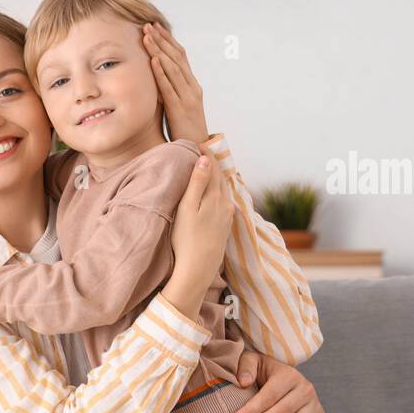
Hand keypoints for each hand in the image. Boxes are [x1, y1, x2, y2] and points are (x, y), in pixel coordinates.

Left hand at [142, 22, 207, 144]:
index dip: (167, 40)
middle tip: (148, 25)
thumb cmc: (184, 129)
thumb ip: (170, 91)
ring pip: (172, 68)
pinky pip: (169, 87)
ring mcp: (187, 97)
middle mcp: (192, 87)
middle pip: (176, 57)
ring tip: (146, 36)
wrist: (197, 149)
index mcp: (191, 85)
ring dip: (159, 50)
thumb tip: (154, 79)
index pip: (180, 56)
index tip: (155, 27)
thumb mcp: (177, 105)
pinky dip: (161, 72)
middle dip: (161, 39)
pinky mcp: (180, 109)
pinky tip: (153, 60)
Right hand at [167, 155, 231, 304]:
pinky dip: (219, 190)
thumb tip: (204, 160)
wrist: (198, 269)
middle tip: (203, 151)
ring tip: (209, 169)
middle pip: (220, 177)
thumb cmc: (186, 240)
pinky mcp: (225, 226)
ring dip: (217, 177)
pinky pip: (224, 200)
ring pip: (224, 189)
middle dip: (213, 164)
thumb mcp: (187, 208)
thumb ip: (196, 183)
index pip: (212, 168)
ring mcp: (227, 216)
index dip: (206, 154)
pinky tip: (215, 193)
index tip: (198, 143)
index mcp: (215, 196)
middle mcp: (225, 204)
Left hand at [228, 351, 325, 412]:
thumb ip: (246, 367)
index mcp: (288, 375)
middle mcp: (304, 389)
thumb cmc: (263, 372)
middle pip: (282, 411)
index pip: (268, 396)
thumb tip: (243, 381)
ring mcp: (314, 404)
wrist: (284, 377)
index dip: (250, 411)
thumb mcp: (253, 361)